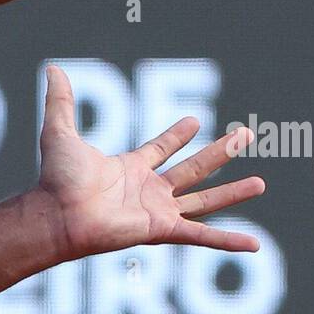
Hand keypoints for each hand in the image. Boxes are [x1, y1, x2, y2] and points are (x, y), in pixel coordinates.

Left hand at [35, 64, 265, 260]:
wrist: (58, 213)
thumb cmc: (57, 179)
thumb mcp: (60, 131)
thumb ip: (61, 101)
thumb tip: (53, 68)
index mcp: (130, 169)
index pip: (161, 149)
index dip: (177, 135)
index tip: (195, 120)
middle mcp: (148, 191)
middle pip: (194, 169)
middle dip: (220, 152)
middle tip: (245, 135)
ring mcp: (158, 211)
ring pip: (205, 200)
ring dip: (233, 192)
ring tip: (261, 182)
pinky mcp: (162, 229)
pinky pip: (202, 236)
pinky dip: (228, 241)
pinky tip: (254, 245)